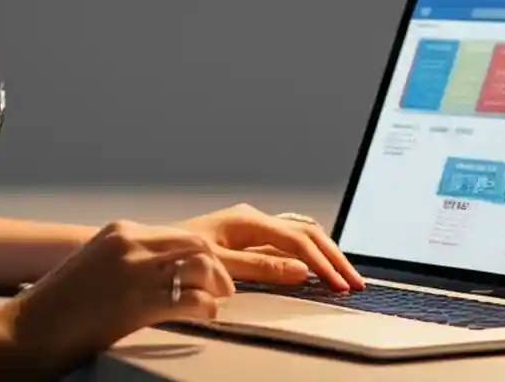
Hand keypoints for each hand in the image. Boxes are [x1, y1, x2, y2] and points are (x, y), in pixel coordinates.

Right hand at [3, 220, 234, 367]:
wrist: (31, 327)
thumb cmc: (59, 305)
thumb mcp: (95, 265)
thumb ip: (127, 260)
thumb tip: (158, 273)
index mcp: (121, 231)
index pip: (178, 234)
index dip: (201, 253)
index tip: (210, 270)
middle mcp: (132, 243)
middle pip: (196, 244)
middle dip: (217, 266)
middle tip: (224, 287)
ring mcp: (136, 271)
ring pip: (201, 266)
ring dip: (217, 285)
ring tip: (218, 300)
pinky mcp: (140, 301)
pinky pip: (191, 299)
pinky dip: (207, 308)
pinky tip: (206, 316)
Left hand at [176, 204, 364, 291]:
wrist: (151, 249)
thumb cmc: (178, 254)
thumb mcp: (218, 263)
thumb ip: (260, 267)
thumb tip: (300, 269)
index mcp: (247, 221)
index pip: (298, 240)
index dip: (323, 263)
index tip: (339, 284)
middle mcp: (252, 219)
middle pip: (307, 233)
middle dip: (333, 258)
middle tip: (354, 283)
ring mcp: (251, 227)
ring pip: (301, 234)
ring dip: (324, 254)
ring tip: (344, 276)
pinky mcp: (248, 238)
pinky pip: (288, 240)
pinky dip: (308, 253)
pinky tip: (317, 265)